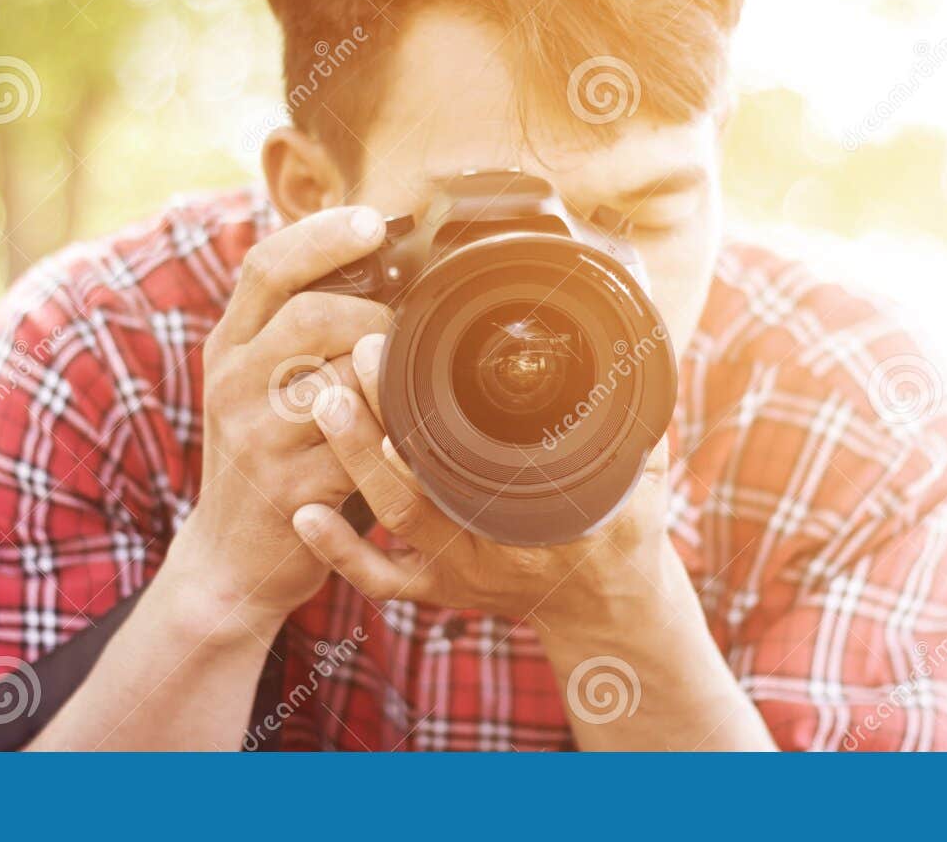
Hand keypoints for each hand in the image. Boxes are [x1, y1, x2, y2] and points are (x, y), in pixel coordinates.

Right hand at [160, 206, 392, 630]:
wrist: (231, 558)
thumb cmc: (270, 452)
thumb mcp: (260, 381)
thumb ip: (299, 327)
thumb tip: (379, 259)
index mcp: (228, 345)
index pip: (266, 266)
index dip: (322, 235)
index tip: (374, 219)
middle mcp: (233, 383)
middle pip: (309, 315)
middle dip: (373, 314)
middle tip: (403, 329)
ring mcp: (258, 437)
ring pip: (339, 380)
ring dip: (386, 377)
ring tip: (404, 384)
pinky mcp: (290, 487)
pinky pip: (358, 445)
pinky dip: (391, 433)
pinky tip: (406, 431)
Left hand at [291, 333, 675, 635]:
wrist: (609, 609)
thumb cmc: (625, 528)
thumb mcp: (641, 471)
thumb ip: (631, 411)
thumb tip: (632, 336)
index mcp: (545, 518)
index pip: (482, 465)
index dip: (439, 424)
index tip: (408, 368)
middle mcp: (494, 548)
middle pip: (423, 487)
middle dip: (380, 426)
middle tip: (353, 360)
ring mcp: (460, 571)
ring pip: (395, 521)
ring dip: (355, 463)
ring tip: (326, 403)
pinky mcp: (437, 590)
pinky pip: (381, 579)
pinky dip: (341, 552)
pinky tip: (306, 514)